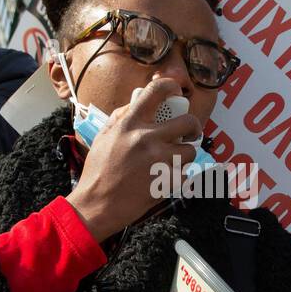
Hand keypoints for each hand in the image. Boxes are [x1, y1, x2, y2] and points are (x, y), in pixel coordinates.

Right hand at [66, 78, 199, 242]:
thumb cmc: (98, 171)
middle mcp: (147, 138)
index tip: (176, 92)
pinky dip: (178, 177)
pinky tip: (164, 179)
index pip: (157, 90)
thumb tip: (139, 101)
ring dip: (184, 156)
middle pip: (188, 122)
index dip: (172, 86)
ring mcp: (159, 161)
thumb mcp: (104, 136)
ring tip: (171, 161)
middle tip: (189, 133)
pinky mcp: (166, 182)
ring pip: (190, 151)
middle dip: (193, 127)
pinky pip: (185, 174)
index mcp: (130, 124)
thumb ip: (122, 116)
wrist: (97, 205)